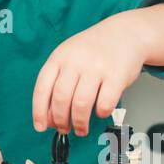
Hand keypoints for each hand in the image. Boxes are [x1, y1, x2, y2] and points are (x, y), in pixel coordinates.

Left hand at [31, 13, 147, 137]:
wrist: (124, 33)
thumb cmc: (93, 50)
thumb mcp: (68, 57)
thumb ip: (57, 82)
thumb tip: (49, 117)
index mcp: (59, 57)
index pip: (42, 88)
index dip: (39, 111)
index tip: (40, 127)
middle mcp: (76, 61)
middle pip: (60, 98)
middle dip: (60, 120)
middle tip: (64, 129)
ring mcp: (96, 67)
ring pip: (81, 104)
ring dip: (79, 122)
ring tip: (81, 129)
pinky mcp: (116, 75)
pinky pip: (105, 103)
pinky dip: (101, 113)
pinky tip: (100, 112)